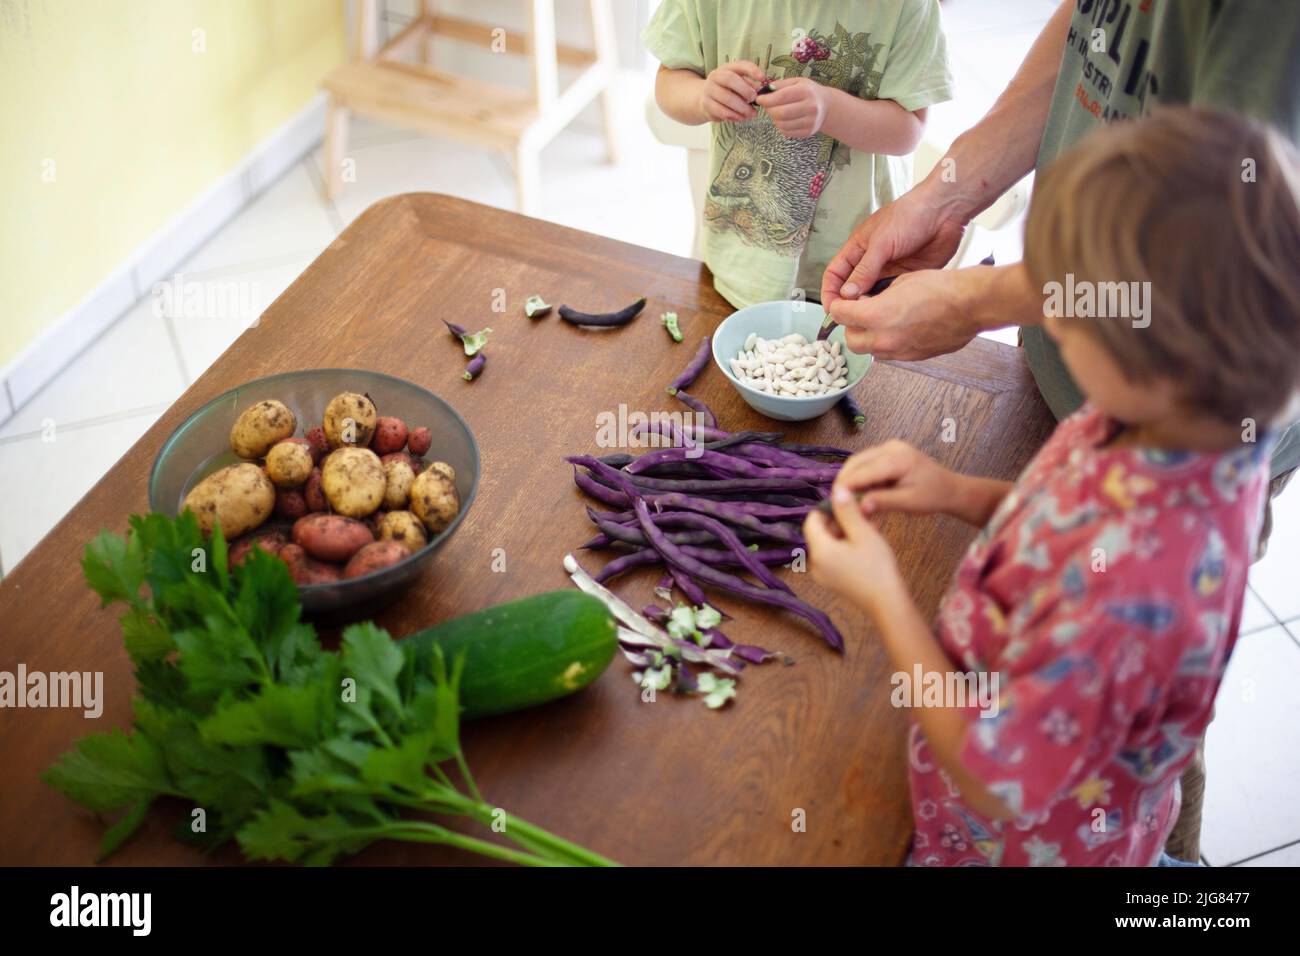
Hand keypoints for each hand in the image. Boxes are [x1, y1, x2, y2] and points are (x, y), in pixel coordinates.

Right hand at [699, 60, 765, 122]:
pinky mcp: (706, 105)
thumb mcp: (738, 84)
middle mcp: (715, 76)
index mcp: (726, 68)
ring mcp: (709, 90)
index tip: (763, 79)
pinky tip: (742, 118)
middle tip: (755, 99)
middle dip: (745, 90)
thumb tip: (765, 88)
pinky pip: (722, 111)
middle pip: (730, 79)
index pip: (740, 65)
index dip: (752, 70)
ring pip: (727, 98)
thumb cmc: (726, 91)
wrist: (702, 99)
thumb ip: (750, 85)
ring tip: (752, 114)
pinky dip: (734, 116)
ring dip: (742, 108)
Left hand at [757, 77, 828, 137]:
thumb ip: (781, 84)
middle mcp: (811, 107)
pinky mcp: (808, 132)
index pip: (783, 96)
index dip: (768, 99)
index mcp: (807, 91)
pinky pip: (787, 132)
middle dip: (769, 110)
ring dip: (774, 118)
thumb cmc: (808, 92)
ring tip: (776, 111)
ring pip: (782, 124)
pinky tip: (783, 119)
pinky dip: (780, 126)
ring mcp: (810, 122)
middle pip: (782, 113)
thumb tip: (765, 90)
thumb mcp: (797, 82)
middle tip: (766, 106)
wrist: (826, 106)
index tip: (759, 99)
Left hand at [803, 486, 902, 613]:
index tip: (847, 503)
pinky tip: (864, 544)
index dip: (827, 508)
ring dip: (843, 532)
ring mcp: (822, 575)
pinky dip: (844, 547)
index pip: (812, 521)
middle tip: (861, 514)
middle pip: (819, 533)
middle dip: (838, 521)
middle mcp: (814, 564)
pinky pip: (833, 557)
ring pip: (828, 544)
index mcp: (818, 551)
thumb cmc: (876, 567)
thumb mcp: (863, 533)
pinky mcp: (832, 581)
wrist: (887, 603)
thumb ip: (847, 511)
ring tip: (866, 528)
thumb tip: (837, 490)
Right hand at [821, 186, 965, 307]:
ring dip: (870, 306)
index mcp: (858, 249)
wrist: (944, 212)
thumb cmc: (911, 214)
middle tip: (851, 318)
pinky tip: (889, 310)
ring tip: (871, 316)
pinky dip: (888, 304)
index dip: (830, 292)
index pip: (835, 274)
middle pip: (852, 288)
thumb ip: (864, 270)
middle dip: (849, 304)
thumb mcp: (881, 243)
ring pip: (872, 295)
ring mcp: (889, 271)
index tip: (832, 309)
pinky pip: (892, 295)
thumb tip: (847, 294)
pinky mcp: (906, 277)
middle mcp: (871, 262)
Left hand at [828, 266, 982, 360]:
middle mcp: (885, 338)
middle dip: (851, 327)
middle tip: (859, 313)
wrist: (972, 305)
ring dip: (869, 337)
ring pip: (870, 351)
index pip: (840, 315)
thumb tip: (866, 301)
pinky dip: (888, 342)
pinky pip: (891, 354)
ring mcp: (899, 351)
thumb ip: (877, 295)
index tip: (842, 302)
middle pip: (851, 341)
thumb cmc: (941, 288)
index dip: (838, 306)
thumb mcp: (900, 281)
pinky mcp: (914, 357)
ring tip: (881, 320)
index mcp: (877, 315)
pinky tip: (900, 327)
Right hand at [832, 440, 958, 515]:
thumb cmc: (932, 497)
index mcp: (897, 459)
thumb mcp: (909, 503)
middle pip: (856, 462)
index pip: (862, 471)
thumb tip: (857, 507)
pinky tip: (860, 492)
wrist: (950, 488)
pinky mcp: (888, 451)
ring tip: (848, 499)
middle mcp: (890, 447)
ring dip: (850, 479)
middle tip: (837, 503)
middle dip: (844, 482)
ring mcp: (889, 447)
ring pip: (858, 461)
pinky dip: (860, 477)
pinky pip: (866, 463)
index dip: (845, 486)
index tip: (833, 503)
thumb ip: (883, 502)